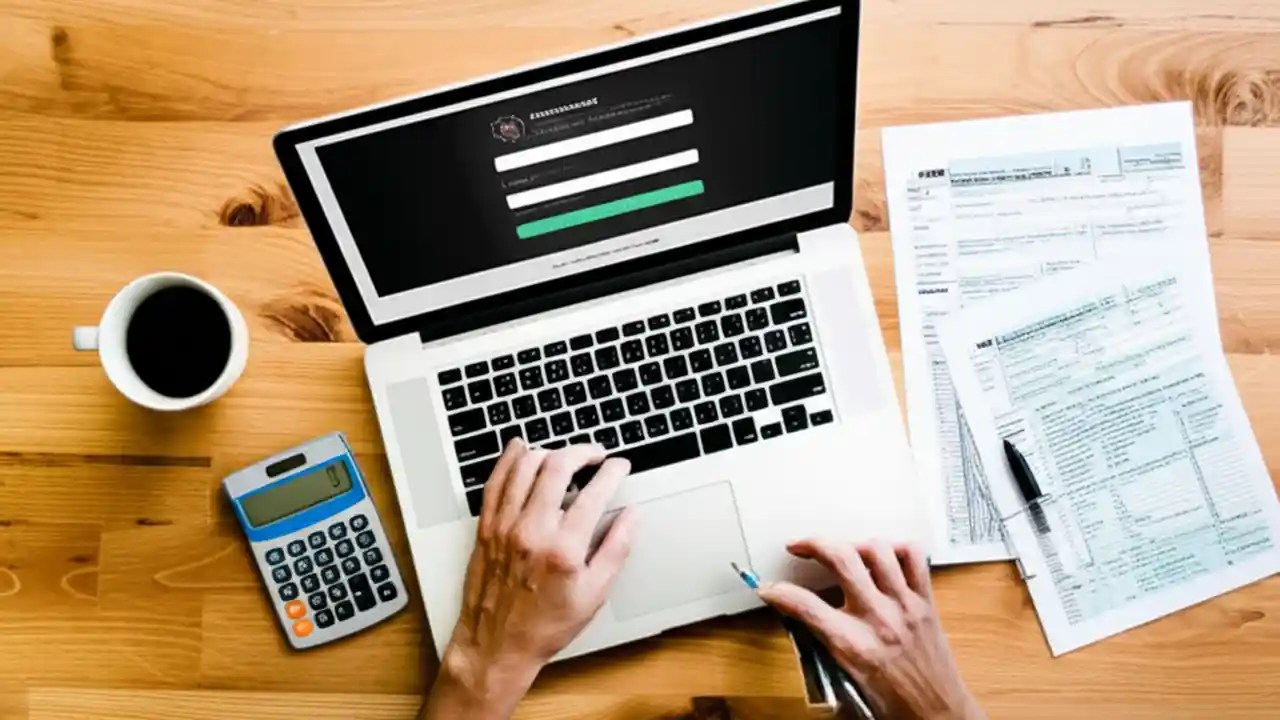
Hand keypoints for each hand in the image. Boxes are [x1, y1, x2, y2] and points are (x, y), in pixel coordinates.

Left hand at [421, 440, 634, 719]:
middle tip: (595, 454)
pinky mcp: (486, 528)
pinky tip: (520, 450)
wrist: (496, 646)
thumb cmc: (544, 626)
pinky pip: (495, 482)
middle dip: (582, 451)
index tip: (619, 466)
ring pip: (524, 467)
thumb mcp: (594, 595)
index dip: (612, 471)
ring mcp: (504, 527)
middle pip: (557, 466)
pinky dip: (508, 460)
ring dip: (549, 452)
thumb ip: (616, 549)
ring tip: (564, 455)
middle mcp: (531, 531)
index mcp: (563, 549)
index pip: (594, 492)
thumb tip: (631, 516)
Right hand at [758, 539, 984, 719]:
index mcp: (853, 645)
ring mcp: (905, 605)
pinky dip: (895, 548)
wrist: (937, 714)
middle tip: (799, 546)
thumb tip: (801, 618)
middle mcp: (879, 618)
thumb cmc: (893, 703)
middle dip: (812, 544)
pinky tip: (882, 557)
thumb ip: (823, 644)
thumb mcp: (846, 677)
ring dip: (853, 544)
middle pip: (841, 558)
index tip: (768, 588)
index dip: (778, 592)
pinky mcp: (926, 601)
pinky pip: (913, 556)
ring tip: (843, 553)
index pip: (804, 605)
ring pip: (877, 549)